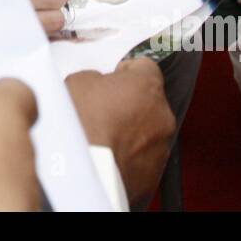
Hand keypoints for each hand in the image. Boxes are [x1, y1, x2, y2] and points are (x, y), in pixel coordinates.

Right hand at [65, 58, 175, 208]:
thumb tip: (97, 85)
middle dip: (129, 103)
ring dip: (130, 131)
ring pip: (148, 131)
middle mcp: (162, 115)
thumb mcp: (78, 82)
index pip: (146, 66)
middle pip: (148, 101)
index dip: (126, 71)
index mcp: (147, 86)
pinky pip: (143, 158)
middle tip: (102, 110)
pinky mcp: (154, 174)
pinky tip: (107, 156)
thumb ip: (95, 77)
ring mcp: (161, 147)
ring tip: (102, 137)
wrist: (85, 173)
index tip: (114, 77)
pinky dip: (128, 156)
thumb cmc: (83, 126)